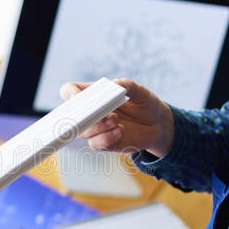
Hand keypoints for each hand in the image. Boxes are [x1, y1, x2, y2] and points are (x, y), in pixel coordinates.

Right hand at [60, 78, 174, 157]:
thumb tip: (114, 85)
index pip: (70, 91)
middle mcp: (91, 112)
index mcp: (93, 95)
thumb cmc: (145, 104)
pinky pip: (95, 144)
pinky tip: (119, 131)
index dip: (70, 93)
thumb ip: (127, 85)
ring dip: (97, 126)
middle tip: (94, 112)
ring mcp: (96, 129)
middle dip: (81, 115)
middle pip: (72, 115)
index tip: (79, 97)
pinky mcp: (104, 143)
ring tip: (116, 120)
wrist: (158, 125)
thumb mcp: (140, 92)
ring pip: (83, 132)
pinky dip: (106, 138)